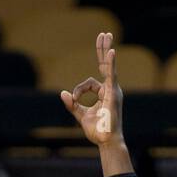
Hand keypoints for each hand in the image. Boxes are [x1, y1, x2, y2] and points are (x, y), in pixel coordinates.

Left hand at [60, 31, 123, 146]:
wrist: (106, 142)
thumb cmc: (97, 131)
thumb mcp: (81, 115)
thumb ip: (72, 104)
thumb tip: (62, 93)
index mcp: (104, 93)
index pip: (90, 83)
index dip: (79, 90)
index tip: (74, 99)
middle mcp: (111, 90)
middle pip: (105, 66)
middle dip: (103, 50)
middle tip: (104, 34)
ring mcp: (113, 91)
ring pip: (108, 67)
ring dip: (106, 50)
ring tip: (106, 35)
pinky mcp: (113, 95)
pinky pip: (111, 76)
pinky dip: (111, 64)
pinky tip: (111, 52)